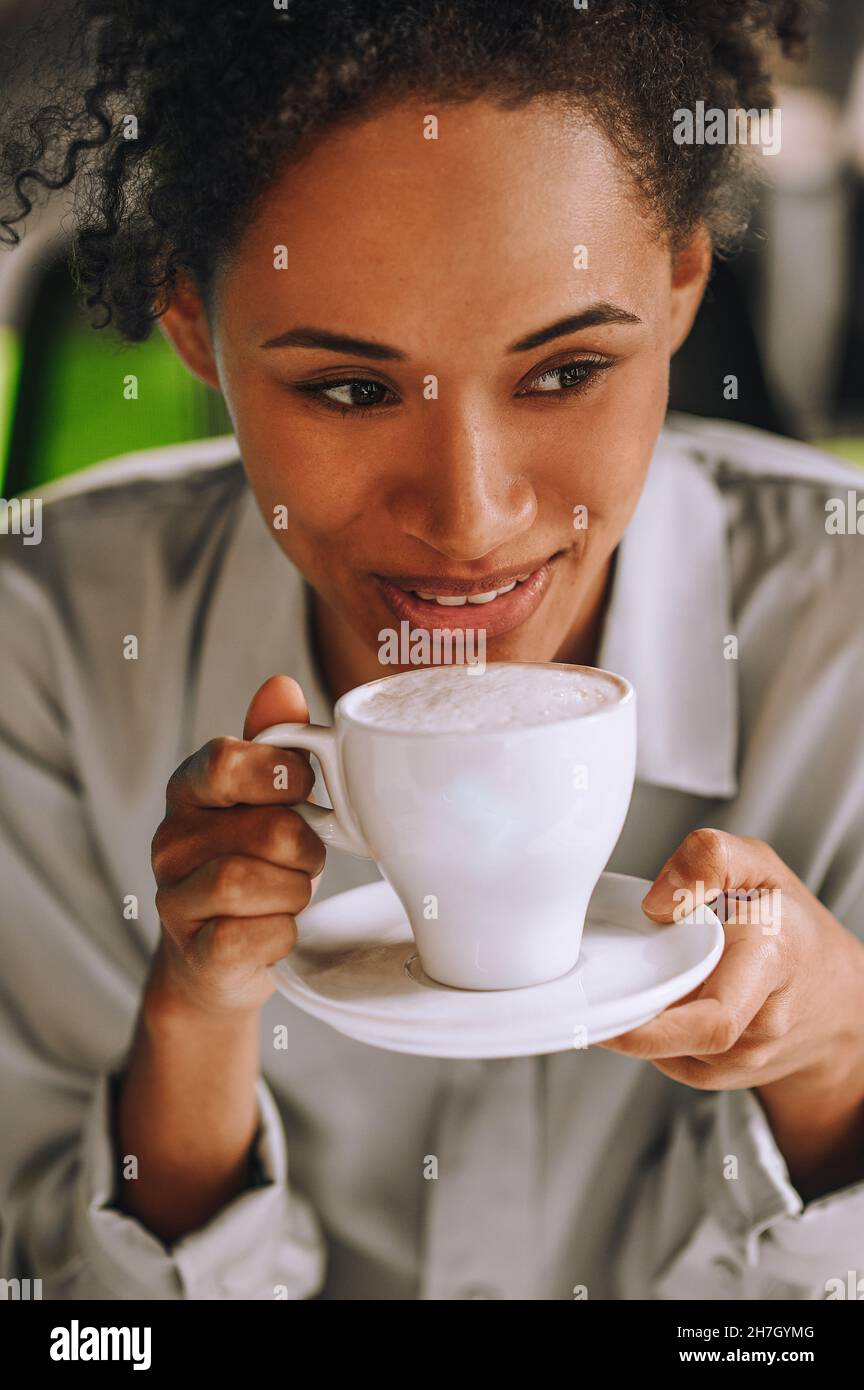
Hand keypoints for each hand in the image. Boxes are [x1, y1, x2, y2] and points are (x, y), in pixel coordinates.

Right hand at [149, 674, 325, 1016]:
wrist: (221, 960)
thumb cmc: (255, 864)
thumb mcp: (267, 800)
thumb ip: (275, 743)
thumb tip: (282, 685)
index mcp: (190, 789)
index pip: (228, 760)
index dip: (283, 775)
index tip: (307, 792)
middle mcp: (170, 840)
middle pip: (266, 829)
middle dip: (306, 849)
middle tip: (306, 859)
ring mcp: (175, 899)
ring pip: (252, 882)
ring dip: (295, 891)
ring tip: (291, 893)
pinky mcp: (194, 952)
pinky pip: (252, 935)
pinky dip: (282, 933)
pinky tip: (277, 929)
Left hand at [596, 829, 863, 1194]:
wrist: (836, 995)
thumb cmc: (792, 927)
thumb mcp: (761, 867)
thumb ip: (710, 860)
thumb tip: (655, 902)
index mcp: (770, 963)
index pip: (712, 1021)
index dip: (649, 1028)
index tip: (602, 1013)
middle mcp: (760, 1024)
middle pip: (676, 1038)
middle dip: (627, 1017)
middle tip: (597, 987)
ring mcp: (741, 1060)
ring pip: (665, 1047)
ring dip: (642, 1016)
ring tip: (647, 975)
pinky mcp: (720, 1077)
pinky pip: (667, 1056)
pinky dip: (651, 1029)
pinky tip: (661, 998)